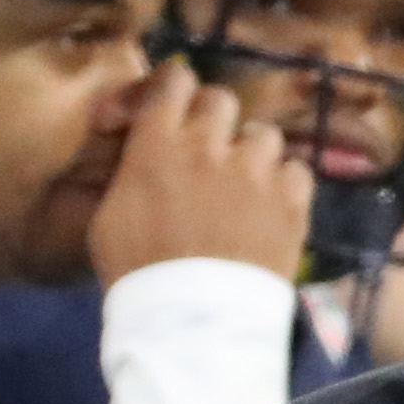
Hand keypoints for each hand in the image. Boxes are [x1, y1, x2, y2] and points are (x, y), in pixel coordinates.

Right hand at [90, 78, 313, 288]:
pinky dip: (285, 184)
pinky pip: (297, 169)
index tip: (173, 107)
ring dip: (253, 153)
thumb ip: (128, 172)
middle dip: (215, 121)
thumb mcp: (106, 217)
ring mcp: (255, 171)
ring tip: (246, 185)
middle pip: (221, 100)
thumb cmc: (137, 274)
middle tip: (210, 152)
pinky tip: (272, 207)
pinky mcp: (292, 201)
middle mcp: (209, 145)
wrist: (190, 323)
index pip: (174, 81)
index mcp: (157, 145)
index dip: (175, 89)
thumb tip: (138, 152)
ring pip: (263, 134)